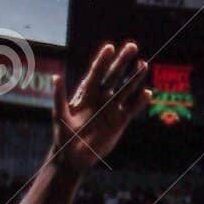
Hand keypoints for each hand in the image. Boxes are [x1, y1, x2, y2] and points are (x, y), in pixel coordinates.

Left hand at [53, 42, 151, 169]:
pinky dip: (140, 102)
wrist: (74, 157)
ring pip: (126, 89)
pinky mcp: (120, 121)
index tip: (110, 48)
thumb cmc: (63, 136)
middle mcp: (101, 97)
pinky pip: (132, 108)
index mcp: (86, 93)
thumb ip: (59, 96)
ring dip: (135, 77)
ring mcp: (112, 108)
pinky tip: (148, 93)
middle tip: (132, 46)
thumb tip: (55, 76)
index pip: (96, 73)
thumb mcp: (59, 115)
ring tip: (143, 64)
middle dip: (122, 61)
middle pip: (114, 75)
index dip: (102, 60)